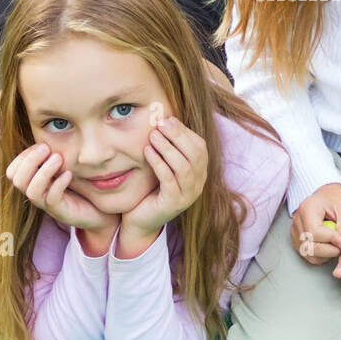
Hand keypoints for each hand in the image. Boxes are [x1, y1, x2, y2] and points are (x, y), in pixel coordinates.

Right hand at [5, 142, 112, 231]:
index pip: (13, 171)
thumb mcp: (64, 166)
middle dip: (29, 161)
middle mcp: (37, 193)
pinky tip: (69, 174)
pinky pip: (52, 199)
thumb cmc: (80, 187)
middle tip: (47, 148)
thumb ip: (53, 154)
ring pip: (31, 191)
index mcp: (34, 181)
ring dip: (43, 172)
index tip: (42, 146)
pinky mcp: (61, 211)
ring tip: (58, 158)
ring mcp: (47, 204)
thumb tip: (50, 130)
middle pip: (16, 180)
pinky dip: (58, 184)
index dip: (23, 156)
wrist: (99, 212)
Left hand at [119, 116, 207, 238]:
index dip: (184, 131)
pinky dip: (159, 163)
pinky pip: (169, 180)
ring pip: (184, 167)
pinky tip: (147, 151)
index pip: (200, 147)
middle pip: (195, 154)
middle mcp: (198, 184)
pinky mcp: (173, 203)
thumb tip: (165, 119)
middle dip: (178, 136)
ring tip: (153, 136)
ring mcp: (188, 195)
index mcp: (199, 172)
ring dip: (168, 148)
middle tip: (161, 124)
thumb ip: (168, 148)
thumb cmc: (150, 188)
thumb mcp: (163, 165)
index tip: (168, 119)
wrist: (140, 220)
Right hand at [290, 183, 340, 263]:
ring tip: (337, 244)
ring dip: (326, 254)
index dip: (332, 240)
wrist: (327, 196)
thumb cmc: (336, 200)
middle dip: (330, 250)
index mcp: (307, 208)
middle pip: (309, 246)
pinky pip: (308, 255)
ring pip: (308, 253)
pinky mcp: (297, 240)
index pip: (314, 232)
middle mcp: (297, 221)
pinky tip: (329, 246)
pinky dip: (321, 256)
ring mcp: (295, 232)